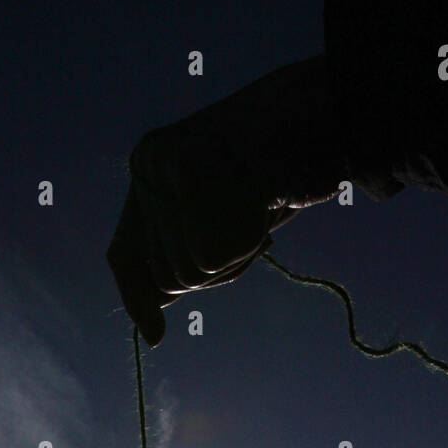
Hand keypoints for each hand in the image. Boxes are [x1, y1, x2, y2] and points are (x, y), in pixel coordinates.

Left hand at [107, 57, 341, 345]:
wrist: (322, 110)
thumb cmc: (277, 168)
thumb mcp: (224, 219)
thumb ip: (183, 259)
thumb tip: (146, 333)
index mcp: (151, 168)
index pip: (125, 255)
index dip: (136, 297)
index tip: (153, 336)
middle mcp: (151, 165)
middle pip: (168, 276)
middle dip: (216, 270)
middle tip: (254, 228)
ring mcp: (168, 169)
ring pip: (188, 271)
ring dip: (235, 257)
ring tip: (259, 211)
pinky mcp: (190, 175)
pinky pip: (211, 257)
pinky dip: (246, 246)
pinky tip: (263, 207)